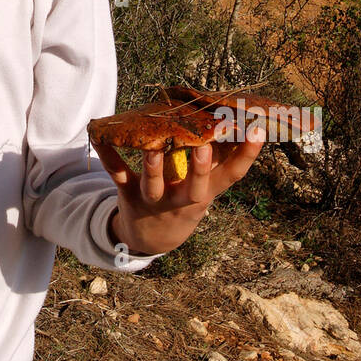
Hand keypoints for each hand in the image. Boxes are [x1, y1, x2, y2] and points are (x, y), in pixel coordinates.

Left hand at [102, 122, 266, 257]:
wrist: (151, 238)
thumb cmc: (184, 200)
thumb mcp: (205, 188)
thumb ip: (218, 160)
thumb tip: (237, 122)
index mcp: (204, 194)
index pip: (232, 177)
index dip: (247, 156)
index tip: (259, 131)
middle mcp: (181, 200)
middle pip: (194, 189)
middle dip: (200, 170)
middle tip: (205, 147)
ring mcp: (154, 200)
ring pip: (154, 186)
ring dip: (153, 168)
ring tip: (154, 148)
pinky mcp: (128, 195)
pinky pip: (118, 175)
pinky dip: (108, 158)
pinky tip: (100, 138)